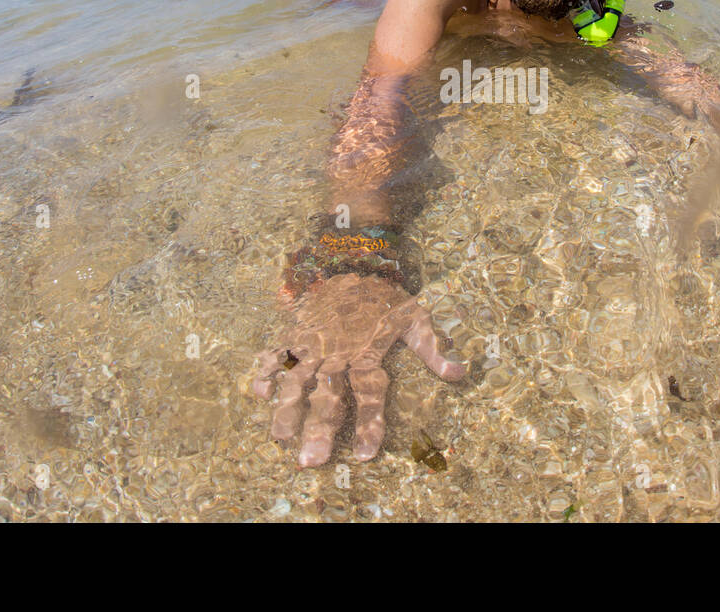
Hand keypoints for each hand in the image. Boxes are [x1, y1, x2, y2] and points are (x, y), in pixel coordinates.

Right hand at [253, 272, 464, 466]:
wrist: (354, 259)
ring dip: (288, 409)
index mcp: (367, 354)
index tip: (365, 456)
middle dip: (319, 430)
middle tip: (311, 461)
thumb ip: (434, 349)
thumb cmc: (386, 299)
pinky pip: (278, 354)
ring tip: (281, 438)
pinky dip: (267, 371)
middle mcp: (338, 354)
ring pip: (298, 381)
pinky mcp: (295, 333)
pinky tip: (259, 393)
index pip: (369, 396)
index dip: (369, 425)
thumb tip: (459, 374)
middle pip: (328, 397)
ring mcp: (313, 344)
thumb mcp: (416, 319)